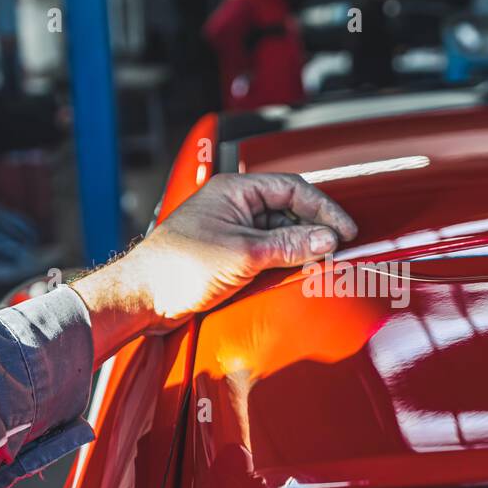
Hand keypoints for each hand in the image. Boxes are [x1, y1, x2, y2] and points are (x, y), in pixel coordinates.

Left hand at [70, 173, 357, 362]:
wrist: (142, 298)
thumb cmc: (177, 267)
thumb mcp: (244, 254)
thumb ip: (289, 245)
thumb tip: (325, 239)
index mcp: (235, 190)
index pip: (293, 189)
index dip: (324, 209)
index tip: (345, 230)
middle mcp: (234, 206)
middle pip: (289, 210)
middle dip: (315, 228)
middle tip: (336, 248)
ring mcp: (232, 230)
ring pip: (280, 232)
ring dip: (300, 247)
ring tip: (319, 263)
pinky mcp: (229, 255)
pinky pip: (267, 252)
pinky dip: (285, 261)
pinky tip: (295, 273)